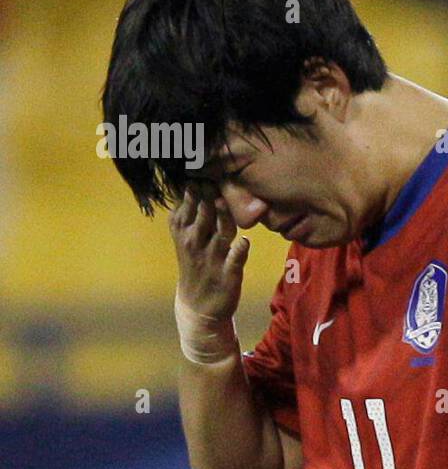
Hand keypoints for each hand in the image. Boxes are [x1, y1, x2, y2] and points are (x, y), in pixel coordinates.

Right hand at [170, 186, 249, 320]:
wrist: (199, 307)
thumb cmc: (197, 262)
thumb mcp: (186, 235)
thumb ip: (191, 209)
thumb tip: (193, 177)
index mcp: (183, 230)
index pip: (188, 201)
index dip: (195, 182)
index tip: (200, 161)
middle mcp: (195, 242)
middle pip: (202, 213)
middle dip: (208, 194)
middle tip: (215, 174)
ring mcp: (212, 258)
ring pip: (218, 234)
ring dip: (222, 218)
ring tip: (224, 201)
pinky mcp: (228, 274)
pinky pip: (234, 260)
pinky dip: (239, 251)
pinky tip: (244, 242)